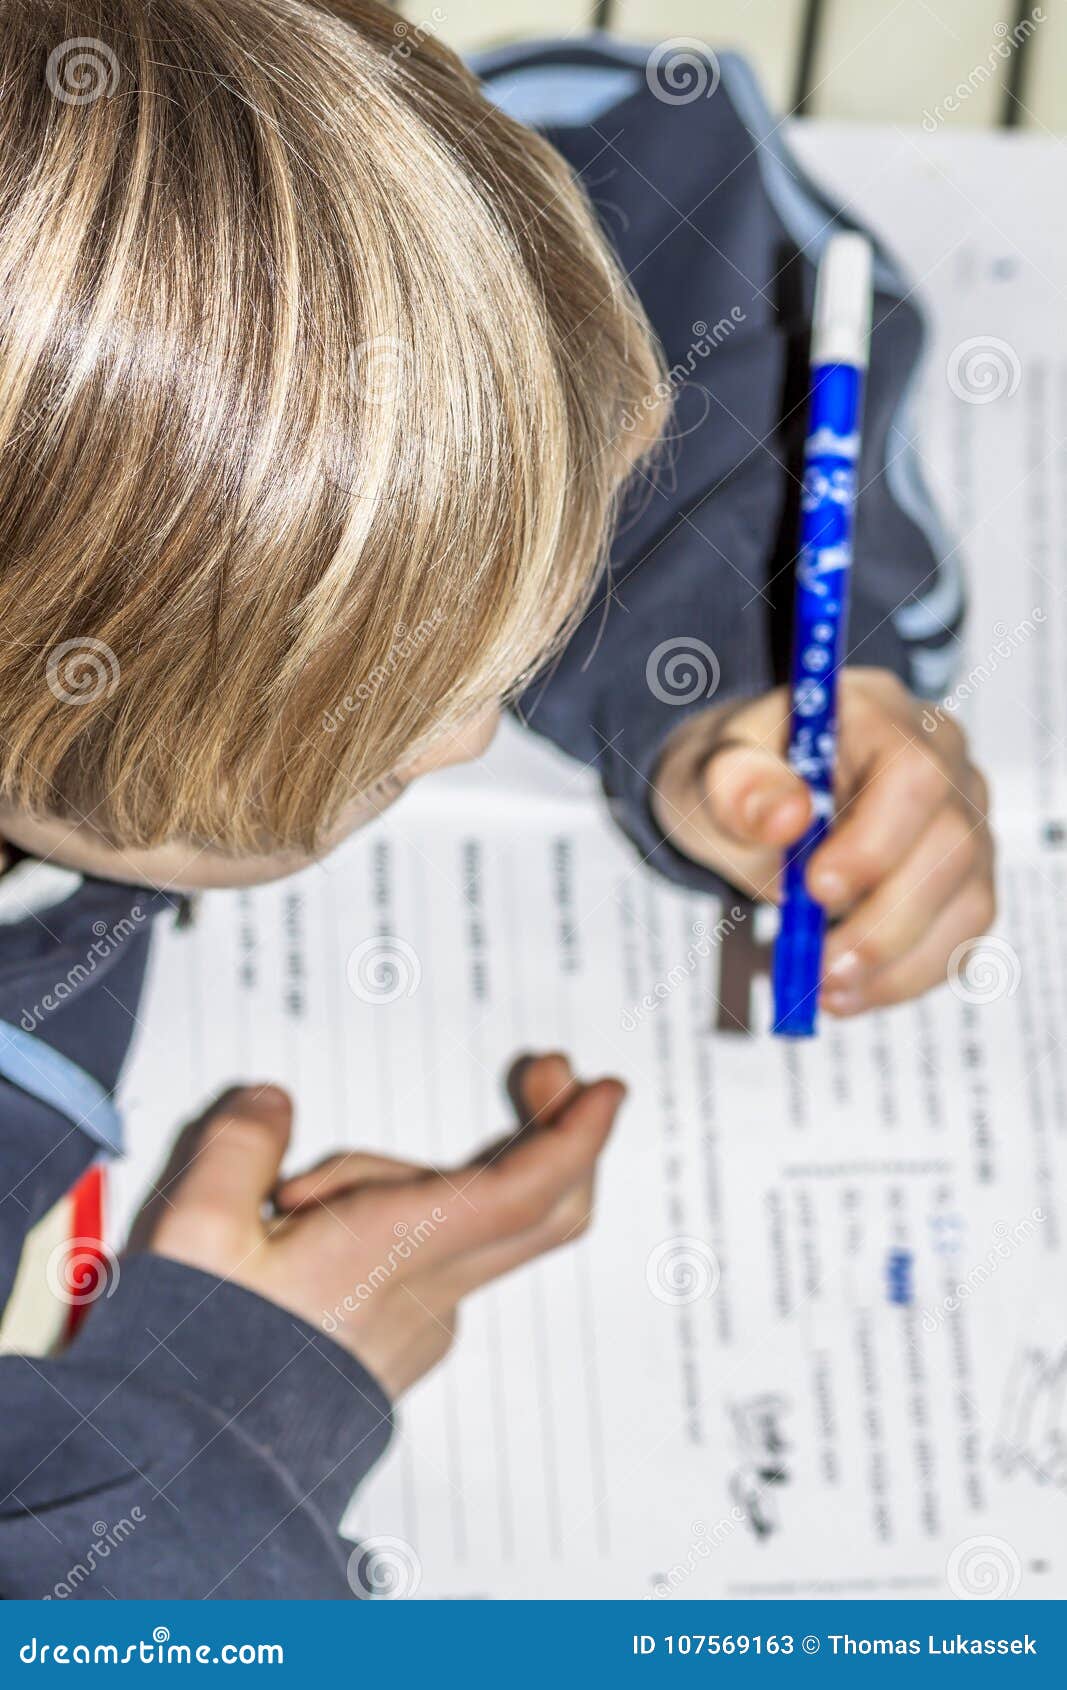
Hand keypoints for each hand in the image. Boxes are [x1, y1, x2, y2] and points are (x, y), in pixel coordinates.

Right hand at [141, 1054, 623, 1398]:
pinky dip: (403, 1217)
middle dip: (557, 1131)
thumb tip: (274, 1104)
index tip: (604, 1091)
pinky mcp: (409, 1340)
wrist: (203, 1470)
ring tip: (289, 1199)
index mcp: (395, 1250)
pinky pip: (435, 1255)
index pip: (528, 1191)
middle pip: (541, 1206)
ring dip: (413, 1178)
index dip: (579, 1135)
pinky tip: (315, 1226)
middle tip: (540, 1076)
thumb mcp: (197, 1232)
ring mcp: (428, 1320)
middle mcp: (431, 1288)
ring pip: (468, 1220)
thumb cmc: (208, 1358)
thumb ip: (241, 1145)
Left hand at [651, 667, 993, 1014]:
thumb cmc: (735, 776)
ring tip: (827, 988)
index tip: (815, 889)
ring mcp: (961, 818)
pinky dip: (908, 974)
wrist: (745, 795)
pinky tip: (851, 991)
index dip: (876, 842)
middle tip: (819, 965)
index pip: (913, 774)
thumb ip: (739, 789)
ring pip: (966, 899)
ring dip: (898, 961)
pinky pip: (960, 934)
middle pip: (952, 845)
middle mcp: (939, 759)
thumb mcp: (710, 774)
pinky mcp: (962, 874)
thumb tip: (787, 816)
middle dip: (885, 921)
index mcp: (878, 714)